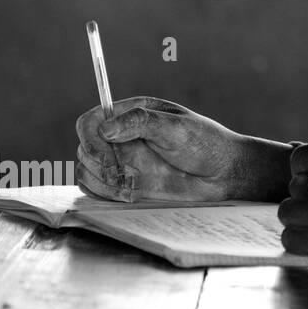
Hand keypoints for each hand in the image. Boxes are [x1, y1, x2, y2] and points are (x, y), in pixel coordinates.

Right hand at [75, 96, 288, 202]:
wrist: (222, 174)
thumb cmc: (205, 144)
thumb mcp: (177, 128)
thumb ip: (141, 122)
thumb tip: (106, 129)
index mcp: (131, 114)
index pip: (90, 122)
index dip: (90, 138)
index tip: (105, 154)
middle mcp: (121, 137)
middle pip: (84, 148)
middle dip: (98, 163)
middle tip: (122, 173)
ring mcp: (122, 161)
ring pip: (86, 171)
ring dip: (101, 181)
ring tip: (130, 184)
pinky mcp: (125, 184)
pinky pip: (97, 190)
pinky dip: (105, 194)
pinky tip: (129, 194)